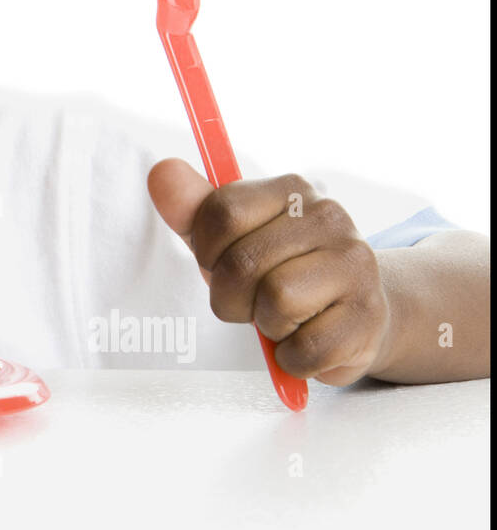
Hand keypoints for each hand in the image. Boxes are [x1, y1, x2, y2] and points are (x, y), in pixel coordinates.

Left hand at [146, 158, 395, 384]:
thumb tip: (161, 172)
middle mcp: (330, 217)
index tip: (220, 262)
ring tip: (281, 317)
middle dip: (230, 296)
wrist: (355, 313)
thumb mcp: (231, 237)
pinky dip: (292, 357)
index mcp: (291, 189)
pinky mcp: (369, 317)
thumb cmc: (279, 271)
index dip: (206, 250)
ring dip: (265, 325)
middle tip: (249, 300)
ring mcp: (357, 265)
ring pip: (278, 301)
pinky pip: (305, 348)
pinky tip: (304, 340)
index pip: (222, 213)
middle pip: (242, 263)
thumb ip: (192, 208)